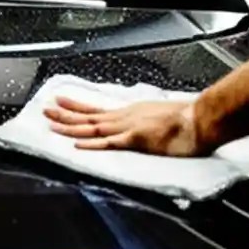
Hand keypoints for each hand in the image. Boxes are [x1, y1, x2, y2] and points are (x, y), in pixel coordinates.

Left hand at [43, 97, 214, 156]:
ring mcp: (129, 127)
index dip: (78, 107)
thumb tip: (140, 123)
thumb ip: (146, 119)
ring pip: (93, 128)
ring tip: (51, 124)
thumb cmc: (188, 118)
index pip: (98, 110)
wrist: (202, 119)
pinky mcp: (136, 139)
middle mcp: (125, 117)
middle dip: (65, 114)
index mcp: (131, 112)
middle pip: (89, 117)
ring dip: (70, 127)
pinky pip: (109, 143)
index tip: (62, 103)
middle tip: (45, 110)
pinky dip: (91, 144)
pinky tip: (76, 144)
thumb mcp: (160, 114)